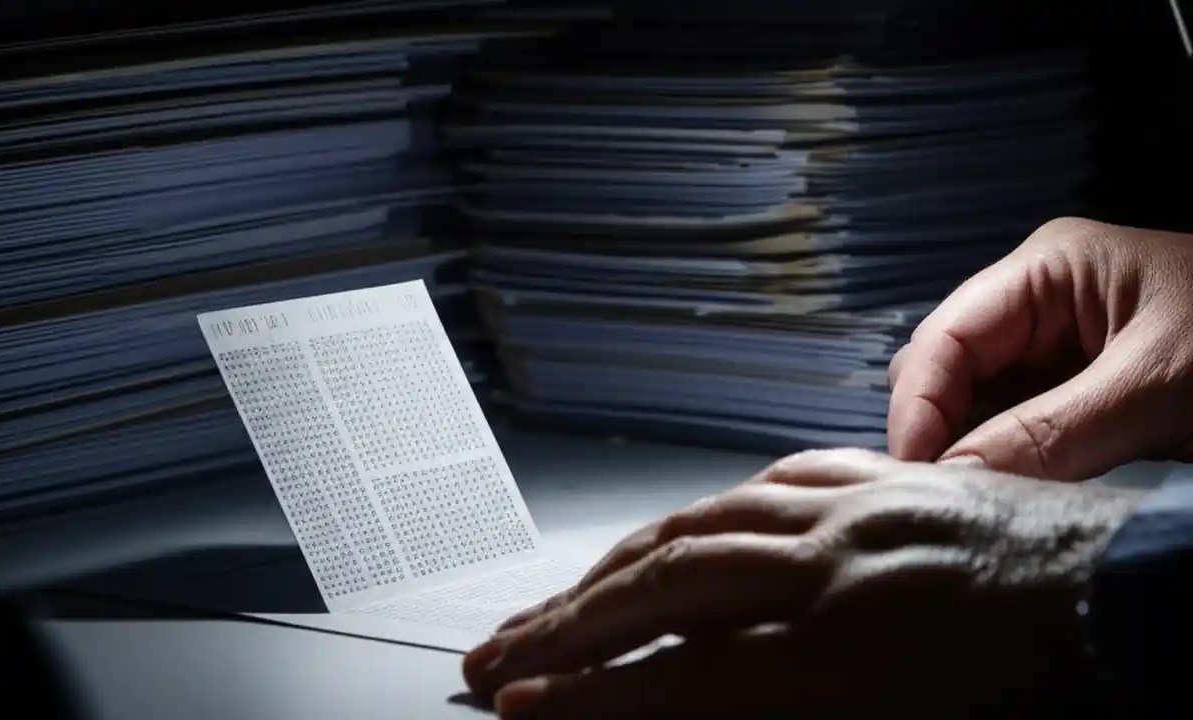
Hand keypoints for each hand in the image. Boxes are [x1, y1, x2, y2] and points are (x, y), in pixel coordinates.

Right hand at [462, 449, 1139, 718]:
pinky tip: (670, 532)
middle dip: (563, 627)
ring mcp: (855, 510)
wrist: (1151, 590)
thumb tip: (698, 705)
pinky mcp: (880, 480)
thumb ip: (792, 717)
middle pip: (664, 587)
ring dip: (609, 565)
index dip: (587, 694)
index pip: (680, 675)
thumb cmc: (1060, 683)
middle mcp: (837, 564)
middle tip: (492, 654)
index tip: (518, 704)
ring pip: (698, 524)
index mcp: (854, 646)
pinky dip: (705, 514)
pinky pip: (769, 483)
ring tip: (548, 600)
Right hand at [888, 217, 1192, 479]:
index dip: (918, 405)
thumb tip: (953, 479)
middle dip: (934, 425)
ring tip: (968, 498)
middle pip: (945, 365)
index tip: (912, 475)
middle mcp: (1037, 301)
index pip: (946, 335)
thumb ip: (1052, 433)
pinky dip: (1000, 458)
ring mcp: (1056, 346)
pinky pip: (1013, 424)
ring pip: (973, 400)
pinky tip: (1001, 490)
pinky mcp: (1078, 389)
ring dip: (964, 446)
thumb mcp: (1154, 386)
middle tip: (939, 494)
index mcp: (1048, 269)